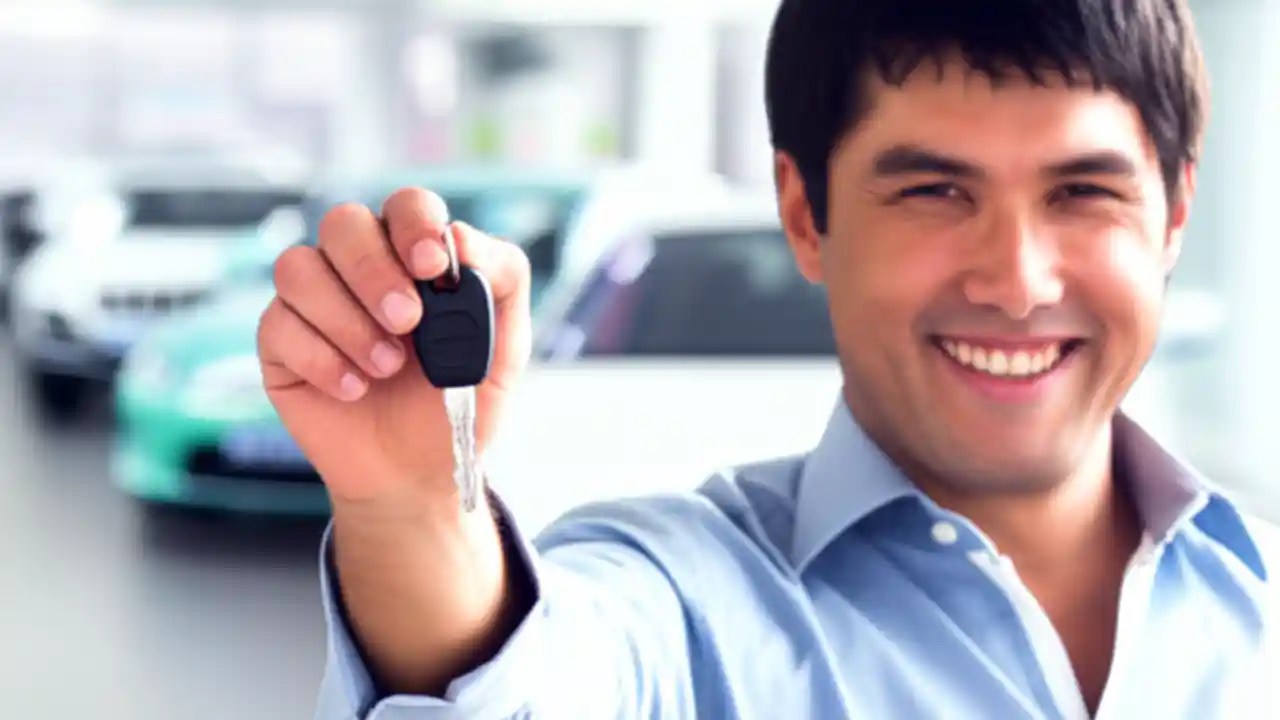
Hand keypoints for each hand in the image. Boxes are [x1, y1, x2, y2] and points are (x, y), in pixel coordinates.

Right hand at [256, 188, 532, 517]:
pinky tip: (355, 389)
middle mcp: (358, 267)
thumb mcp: (507, 348)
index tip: (434, 268)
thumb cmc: (461, 401)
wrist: (421, 474)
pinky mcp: (280, 344)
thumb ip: (503, 281)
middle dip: (374, 270)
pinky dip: (321, 359)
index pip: (405, 206)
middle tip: (408, 321)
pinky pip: (278, 324)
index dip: (414, 224)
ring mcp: (313, 302)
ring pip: (299, 268)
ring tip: (386, 368)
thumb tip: (461, 237)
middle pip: (343, 223)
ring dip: (347, 319)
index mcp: (413, 256)